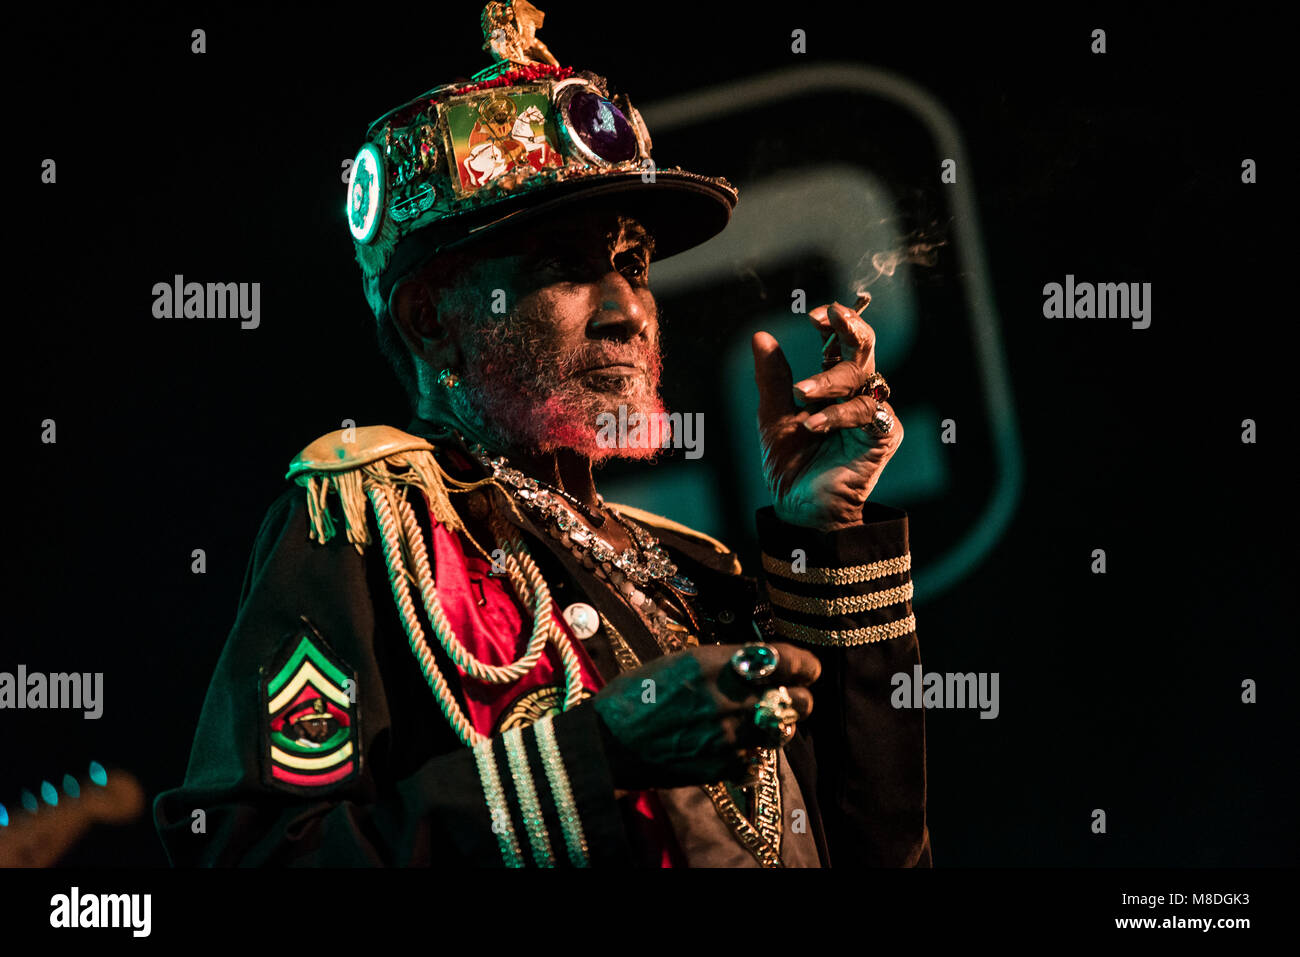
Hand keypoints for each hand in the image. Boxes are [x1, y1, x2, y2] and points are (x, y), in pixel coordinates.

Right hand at [591, 643, 820, 788]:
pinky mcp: (723, 767)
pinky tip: (737, 747)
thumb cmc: (635, 696)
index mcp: (716, 664)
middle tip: (792, 697)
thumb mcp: (678, 663)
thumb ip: (721, 665)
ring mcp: (729, 737)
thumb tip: (755, 667)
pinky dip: (752, 754)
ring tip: (766, 721)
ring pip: (782, 732)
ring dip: (779, 725)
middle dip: (798, 698)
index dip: (804, 664)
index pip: (783, 660)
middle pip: (795, 700)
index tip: (809, 668)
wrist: (609, 744)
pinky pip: (755, 760)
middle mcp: (730, 699)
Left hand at [752, 300, 903, 530]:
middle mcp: (858, 394)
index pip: (841, 343)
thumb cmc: (790, 465)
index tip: (814, 315)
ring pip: (863, 378)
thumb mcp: (773, 416)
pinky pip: (867, 412)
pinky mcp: (884, 436)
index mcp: (835, 386)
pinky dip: (839, 415)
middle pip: (863, 350)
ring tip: (801, 395)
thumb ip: (773, 378)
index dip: (834, 323)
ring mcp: (875, 414)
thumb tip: (760, 335)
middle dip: (850, 328)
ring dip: (830, 382)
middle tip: (830, 315)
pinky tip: (814, 424)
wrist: (800, 509)